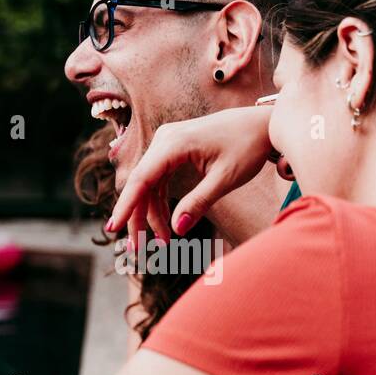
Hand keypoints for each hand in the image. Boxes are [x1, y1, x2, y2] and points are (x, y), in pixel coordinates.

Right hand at [106, 105, 273, 247]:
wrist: (261, 124)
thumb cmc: (248, 147)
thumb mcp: (226, 179)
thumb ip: (199, 203)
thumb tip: (177, 230)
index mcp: (175, 143)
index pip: (141, 179)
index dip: (126, 206)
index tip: (113, 228)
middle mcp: (165, 139)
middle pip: (141, 184)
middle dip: (138, 218)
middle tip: (138, 249)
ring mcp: (168, 143)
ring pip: (148, 184)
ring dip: (152, 214)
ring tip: (162, 242)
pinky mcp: (174, 150)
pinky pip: (159, 179)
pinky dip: (160, 202)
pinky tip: (167, 223)